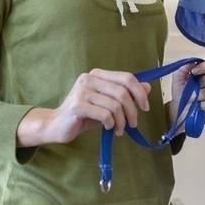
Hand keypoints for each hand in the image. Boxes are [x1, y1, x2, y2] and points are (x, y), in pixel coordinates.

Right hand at [17, 69, 150, 147]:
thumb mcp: (107, 104)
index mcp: (97, 75)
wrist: (57, 125)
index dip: (139, 92)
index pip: (127, 77)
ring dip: (122, 121)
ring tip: (119, 130)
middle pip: (123, 92)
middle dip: (132, 111)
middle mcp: (89, 79)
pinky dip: (111, 124)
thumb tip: (148, 87)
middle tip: (133, 124)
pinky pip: (105, 115)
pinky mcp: (77, 105)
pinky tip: (108, 128)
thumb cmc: (84, 115)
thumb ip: (125, 95)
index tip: (144, 108)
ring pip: (115, 105)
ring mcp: (82, 91)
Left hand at [169, 57, 204, 127]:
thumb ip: (184, 68)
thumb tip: (192, 63)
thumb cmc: (182, 94)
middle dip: (199, 84)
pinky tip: (200, 107)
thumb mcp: (179, 78)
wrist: (180, 110)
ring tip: (195, 100)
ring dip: (200, 95)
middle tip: (192, 90)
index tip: (194, 72)